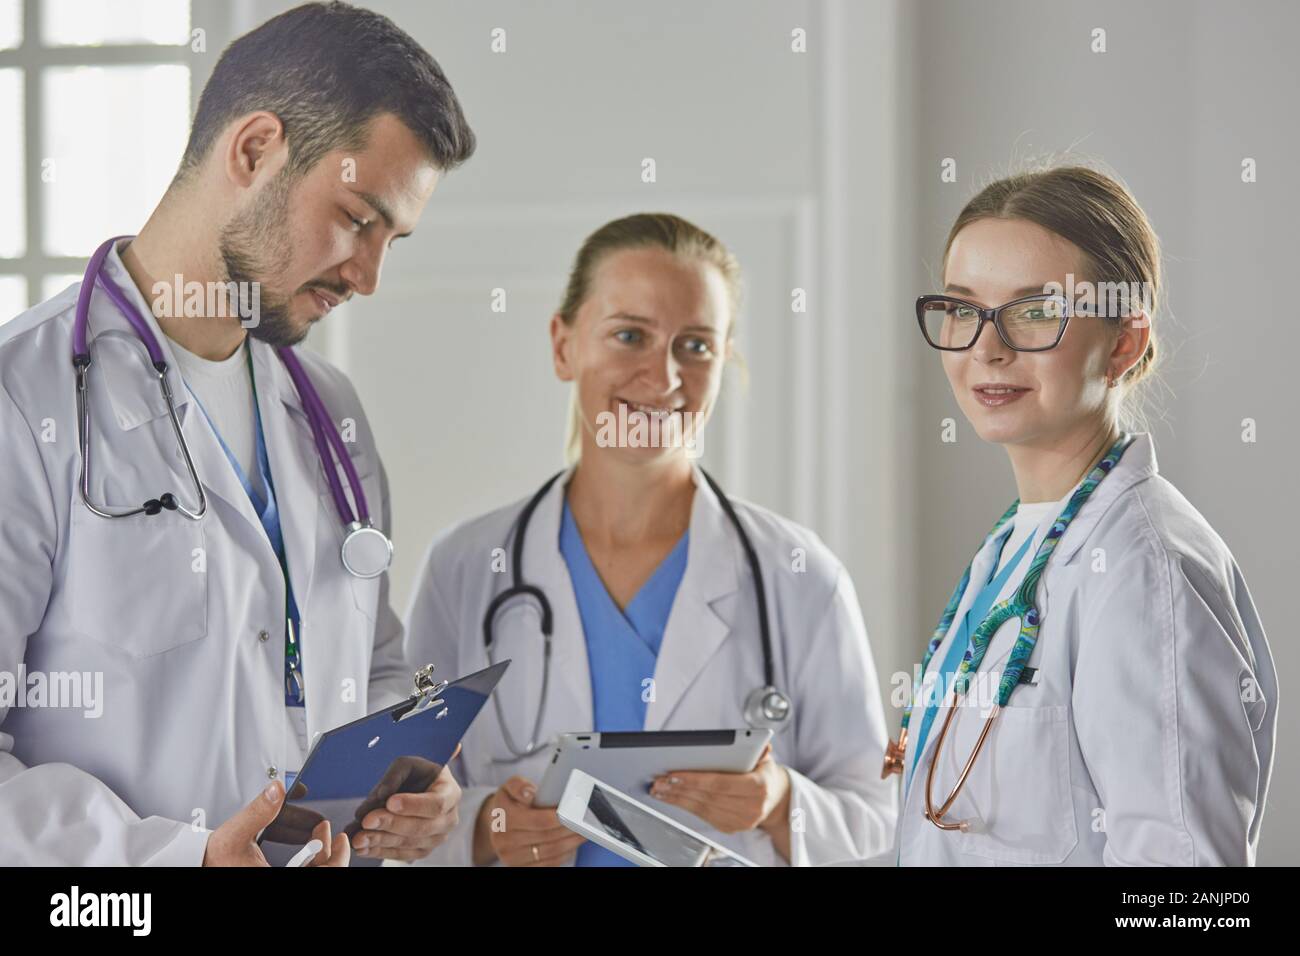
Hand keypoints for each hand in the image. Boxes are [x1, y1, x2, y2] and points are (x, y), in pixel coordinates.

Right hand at [203, 780, 349, 866]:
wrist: (200, 864)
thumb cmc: (214, 858)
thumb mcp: (235, 833)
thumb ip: (257, 812)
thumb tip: (276, 790)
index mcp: (271, 877)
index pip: (321, 874)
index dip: (337, 858)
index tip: (341, 838)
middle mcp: (276, 878)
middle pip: (317, 871)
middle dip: (327, 850)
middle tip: (329, 830)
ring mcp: (275, 876)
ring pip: (308, 870)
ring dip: (316, 851)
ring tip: (317, 830)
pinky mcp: (270, 873)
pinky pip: (298, 869)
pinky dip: (304, 857)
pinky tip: (303, 841)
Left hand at [352, 750, 462, 861]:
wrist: (419, 788)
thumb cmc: (416, 773)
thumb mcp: (407, 764)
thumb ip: (394, 776)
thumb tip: (381, 796)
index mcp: (450, 793)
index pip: (436, 803)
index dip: (414, 805)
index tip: (390, 802)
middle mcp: (449, 819)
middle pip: (422, 827)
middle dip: (391, 824)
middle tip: (367, 821)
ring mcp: (437, 838)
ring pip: (409, 843)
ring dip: (382, 841)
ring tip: (359, 838)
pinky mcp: (422, 850)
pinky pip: (402, 854)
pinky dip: (380, 851)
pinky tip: (363, 848)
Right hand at [473, 776, 584, 866]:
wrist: (496, 824)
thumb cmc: (510, 803)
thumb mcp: (509, 787)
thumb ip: (518, 785)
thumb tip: (529, 793)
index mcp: (503, 819)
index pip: (539, 821)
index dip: (560, 817)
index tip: (575, 811)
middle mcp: (505, 841)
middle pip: (548, 837)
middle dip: (569, 829)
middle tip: (584, 821)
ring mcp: (512, 857)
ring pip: (551, 852)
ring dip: (571, 843)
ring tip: (583, 832)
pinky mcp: (521, 867)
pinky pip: (549, 864)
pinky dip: (564, 854)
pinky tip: (573, 844)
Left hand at [650, 743, 790, 834]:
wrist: (775, 799)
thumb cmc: (764, 772)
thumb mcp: (765, 757)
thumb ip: (758, 747)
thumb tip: (754, 740)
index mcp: (759, 787)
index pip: (720, 783)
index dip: (695, 779)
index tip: (673, 773)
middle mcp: (751, 808)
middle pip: (708, 797)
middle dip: (680, 788)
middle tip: (659, 780)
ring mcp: (741, 821)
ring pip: (702, 808)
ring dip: (677, 799)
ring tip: (659, 789)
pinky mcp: (730, 828)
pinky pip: (703, 816)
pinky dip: (684, 805)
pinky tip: (671, 797)